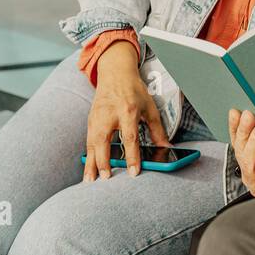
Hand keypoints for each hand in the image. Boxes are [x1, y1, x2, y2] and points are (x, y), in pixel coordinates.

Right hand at [84, 43, 169, 180]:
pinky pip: (88, 140)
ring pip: (92, 143)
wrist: (115, 73)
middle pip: (104, 140)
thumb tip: (166, 148)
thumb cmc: (134, 90)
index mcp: (128, 110)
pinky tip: (88, 168)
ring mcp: (97, 117)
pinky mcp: (90, 120)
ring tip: (90, 181)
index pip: (129, 137)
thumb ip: (157, 130)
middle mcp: (110, 114)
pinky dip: (88, 155)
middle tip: (106, 179)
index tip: (133, 172)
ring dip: (91, 162)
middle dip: (103, 161)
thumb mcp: (150, 107)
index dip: (132, 156)